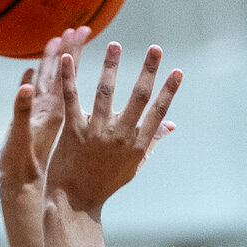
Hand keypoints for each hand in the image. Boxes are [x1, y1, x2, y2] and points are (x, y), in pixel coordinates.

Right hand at [0, 27, 91, 195]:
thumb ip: (22, 107)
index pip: (64, 73)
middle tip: (76, 28)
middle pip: (58, 74)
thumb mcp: (20, 134)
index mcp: (49, 109)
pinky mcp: (28, 125)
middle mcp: (45, 110)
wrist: (17, 185)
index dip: (72, 51)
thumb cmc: (20, 163)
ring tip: (56, 41)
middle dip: (66, 50)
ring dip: (50, 64)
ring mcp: (37, 117)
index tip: (83, 31)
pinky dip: (30, 86)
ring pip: (47, 85)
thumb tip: (26, 84)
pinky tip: (30, 74)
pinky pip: (31, 102)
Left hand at [44, 42, 181, 216]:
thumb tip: (172, 124)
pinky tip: (69, 57)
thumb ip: (152, 142)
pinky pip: (72, 99)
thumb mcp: (133, 165)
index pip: (157, 112)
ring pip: (105, 92)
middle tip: (156, 48)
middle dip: (148, 71)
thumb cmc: (105, 182)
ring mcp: (96, 133)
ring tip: (115, 45)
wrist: (75, 201)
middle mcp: (120, 136)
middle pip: (138, 98)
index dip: (168, 91)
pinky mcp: (72, 131)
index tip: (177, 71)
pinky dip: (70, 77)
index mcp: (136, 145)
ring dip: (111, 66)